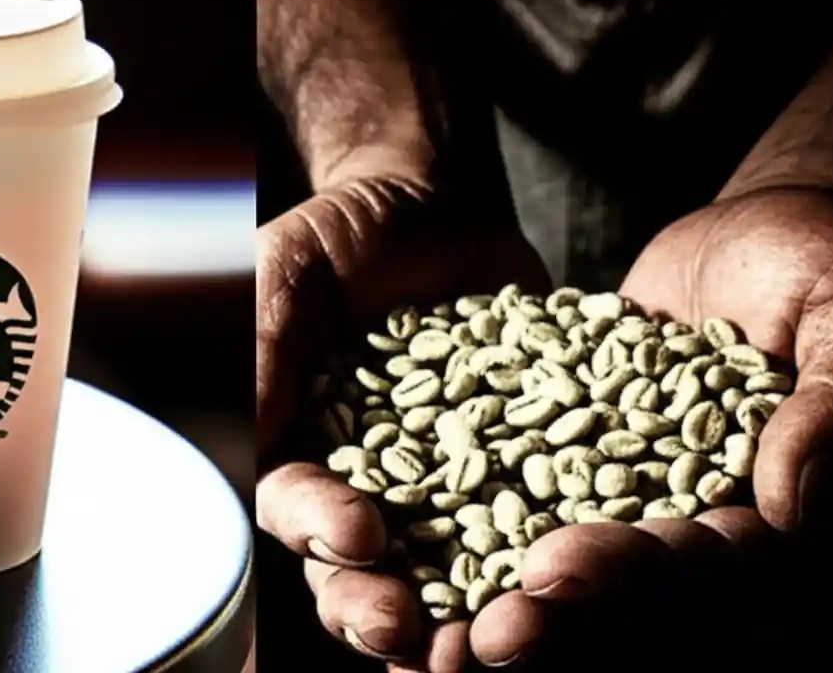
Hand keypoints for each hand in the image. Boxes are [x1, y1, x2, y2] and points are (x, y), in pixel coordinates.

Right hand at [256, 173, 550, 666]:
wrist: (430, 204)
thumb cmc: (341, 235)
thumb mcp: (288, 270)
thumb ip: (264, 343)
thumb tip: (249, 422)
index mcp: (302, 450)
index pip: (296, 509)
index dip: (320, 531)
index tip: (358, 534)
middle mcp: (371, 484)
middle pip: (365, 570)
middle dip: (382, 607)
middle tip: (411, 634)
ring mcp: (449, 483)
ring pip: (451, 568)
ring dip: (467, 611)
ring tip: (495, 636)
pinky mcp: (521, 465)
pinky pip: (540, 512)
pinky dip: (556, 544)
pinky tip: (584, 563)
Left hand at [414, 188, 832, 670]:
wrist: (765, 232)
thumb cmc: (831, 264)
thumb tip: (790, 511)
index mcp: (766, 520)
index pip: (694, 570)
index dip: (621, 580)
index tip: (548, 575)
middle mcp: (687, 525)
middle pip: (610, 595)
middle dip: (539, 618)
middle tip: (464, 639)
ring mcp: (622, 495)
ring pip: (549, 565)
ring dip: (484, 599)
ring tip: (411, 626)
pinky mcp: (568, 456)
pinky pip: (510, 496)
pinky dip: (457, 523)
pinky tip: (390, 541)